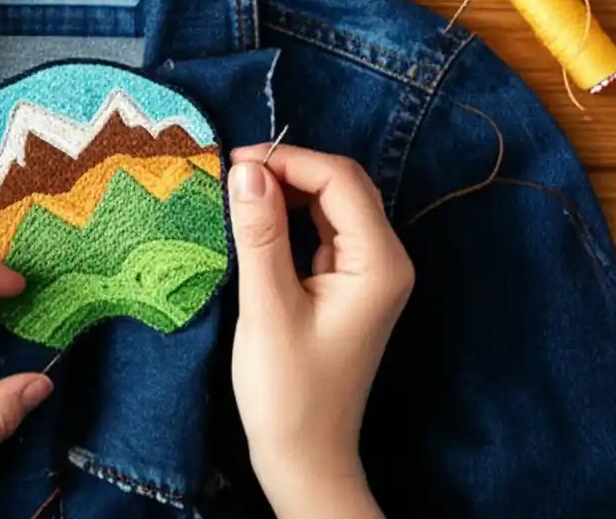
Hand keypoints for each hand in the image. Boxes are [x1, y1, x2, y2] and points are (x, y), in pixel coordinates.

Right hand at [227, 146, 413, 518]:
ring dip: (287, 190)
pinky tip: (255, 217)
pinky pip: (323, 231)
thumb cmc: (287, 390)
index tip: (233, 161)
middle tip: (230, 172)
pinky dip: (289, 216)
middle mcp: (385, 260)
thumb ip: (259, 234)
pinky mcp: (347, 285)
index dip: (287, 160)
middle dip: (288, 169)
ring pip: (332, 205)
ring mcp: (369, 273)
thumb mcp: (267, 307)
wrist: (304, 455)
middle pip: (342, 186)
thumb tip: (246, 169)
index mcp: (379, 263)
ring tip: (237, 190)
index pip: (340, 181)